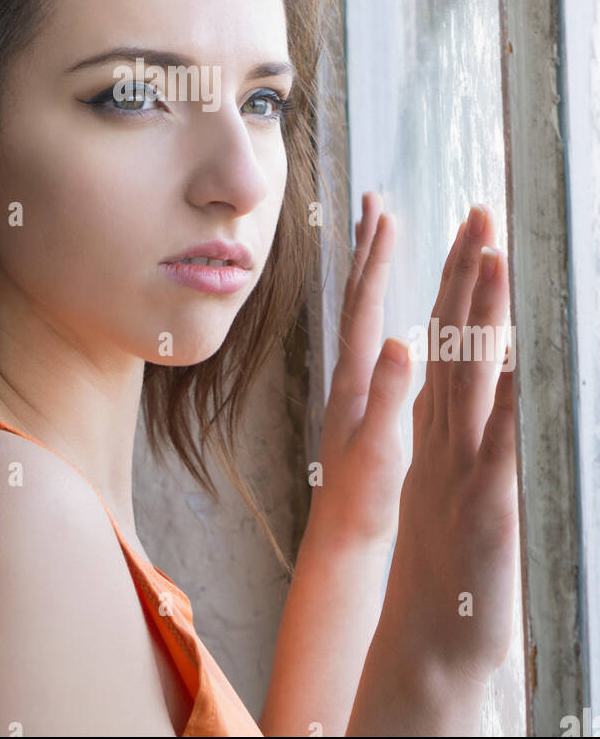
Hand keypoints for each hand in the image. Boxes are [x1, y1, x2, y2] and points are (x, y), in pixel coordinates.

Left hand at [308, 191, 412, 551]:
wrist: (340, 538)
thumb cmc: (362, 500)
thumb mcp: (381, 447)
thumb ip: (388, 395)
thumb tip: (398, 341)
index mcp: (354, 379)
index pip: (365, 305)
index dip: (377, 259)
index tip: (387, 214)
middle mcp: (346, 373)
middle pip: (354, 295)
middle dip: (367, 245)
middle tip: (373, 200)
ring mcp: (350, 385)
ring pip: (357, 313)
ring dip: (368, 269)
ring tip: (375, 236)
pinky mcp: (357, 402)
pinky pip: (366, 336)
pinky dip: (374, 306)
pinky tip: (382, 309)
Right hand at [376, 204, 517, 684]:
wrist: (428, 640)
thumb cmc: (446, 560)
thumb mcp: (449, 482)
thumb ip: (459, 429)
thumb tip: (472, 379)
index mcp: (437, 427)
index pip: (447, 336)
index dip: (458, 281)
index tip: (471, 230)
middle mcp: (447, 437)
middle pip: (456, 342)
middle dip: (469, 275)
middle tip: (480, 217)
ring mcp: (464, 467)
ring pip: (475, 378)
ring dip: (485, 318)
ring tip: (492, 262)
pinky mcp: (488, 507)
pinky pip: (504, 447)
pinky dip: (512, 404)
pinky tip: (523, 364)